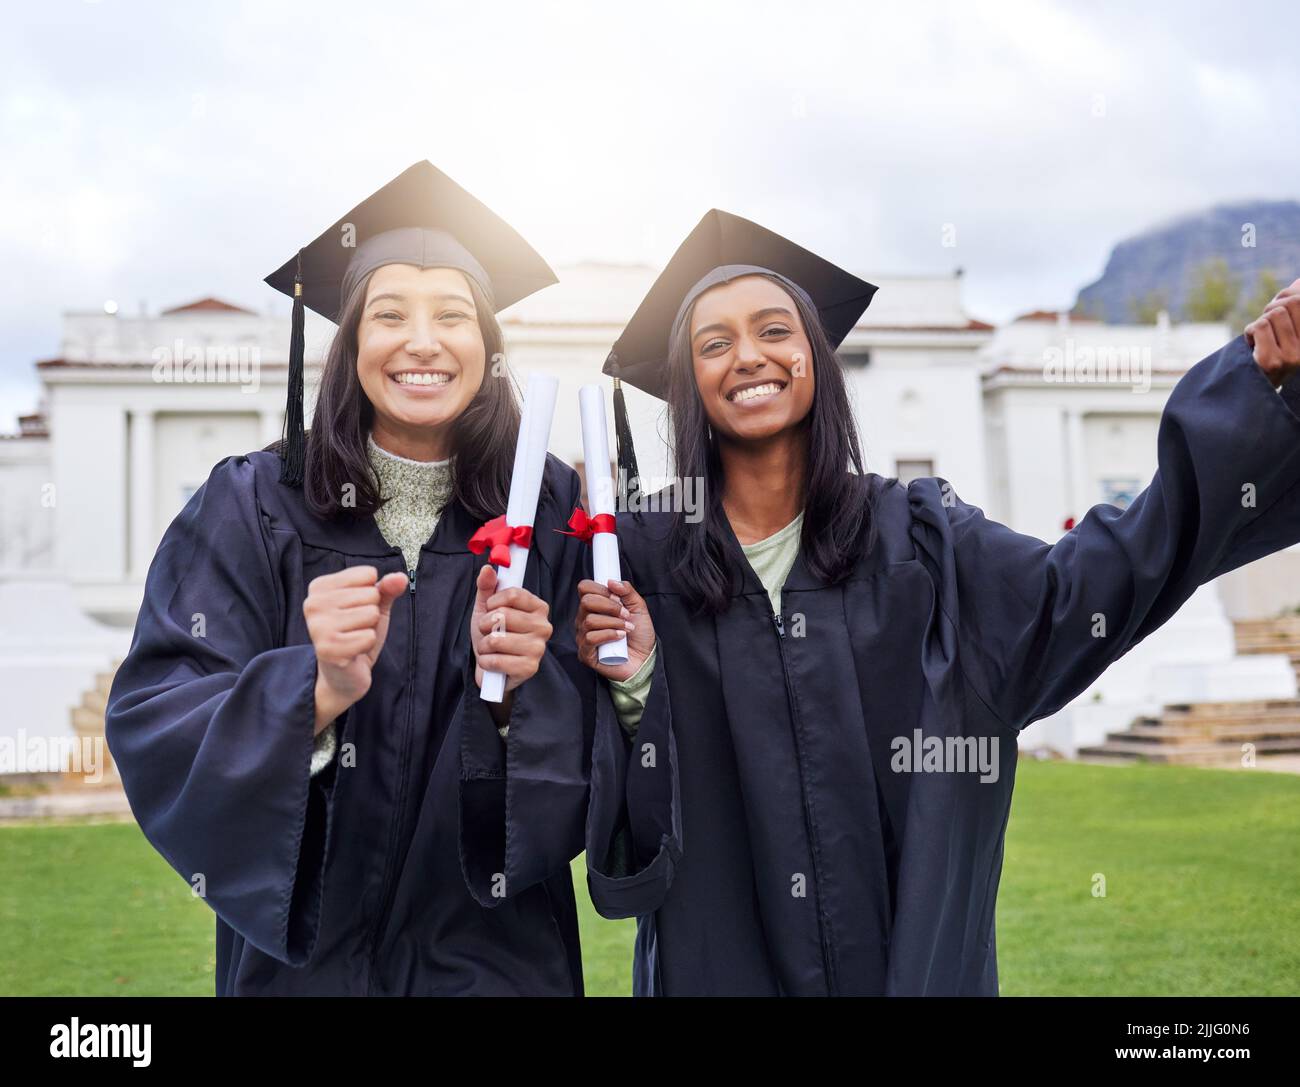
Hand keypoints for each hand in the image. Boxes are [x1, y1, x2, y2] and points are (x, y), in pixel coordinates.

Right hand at [305, 565, 407, 733]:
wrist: (344, 673)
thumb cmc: (356, 632)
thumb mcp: (374, 605)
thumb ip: (387, 589)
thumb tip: (400, 578)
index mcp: (320, 587)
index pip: (367, 574)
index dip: (372, 594)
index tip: (356, 609)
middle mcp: (313, 604)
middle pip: (370, 594)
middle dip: (371, 614)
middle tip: (355, 628)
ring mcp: (318, 627)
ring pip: (370, 614)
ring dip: (368, 629)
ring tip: (354, 638)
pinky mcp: (328, 649)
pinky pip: (368, 637)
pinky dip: (367, 645)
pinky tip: (353, 651)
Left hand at [470, 564, 552, 694]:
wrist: (491, 668)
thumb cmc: (492, 635)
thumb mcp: (487, 609)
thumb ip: (487, 588)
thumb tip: (487, 568)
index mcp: (538, 607)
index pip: (512, 594)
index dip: (493, 602)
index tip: (490, 609)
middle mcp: (544, 626)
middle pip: (503, 615)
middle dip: (484, 625)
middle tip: (487, 632)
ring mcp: (539, 648)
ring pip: (496, 639)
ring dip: (483, 645)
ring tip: (489, 648)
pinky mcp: (530, 668)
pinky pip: (496, 660)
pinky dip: (486, 661)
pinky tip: (492, 662)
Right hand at [575, 578, 654, 681]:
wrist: (645, 659)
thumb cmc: (639, 634)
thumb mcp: (638, 608)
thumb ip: (627, 591)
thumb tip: (612, 581)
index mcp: (594, 606)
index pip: (585, 588)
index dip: (601, 589)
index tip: (618, 597)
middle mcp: (584, 619)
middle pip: (586, 602)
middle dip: (610, 606)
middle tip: (625, 615)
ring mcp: (583, 636)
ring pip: (590, 621)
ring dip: (613, 623)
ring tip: (627, 629)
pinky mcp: (585, 653)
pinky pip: (591, 638)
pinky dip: (609, 635)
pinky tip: (620, 638)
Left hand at [1244, 278, 1299, 387]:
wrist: (1253, 389)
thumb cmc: (1270, 353)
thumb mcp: (1288, 329)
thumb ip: (1294, 307)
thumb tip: (1298, 281)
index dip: (1287, 297)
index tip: (1277, 309)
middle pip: (1291, 303)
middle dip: (1272, 308)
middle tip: (1265, 326)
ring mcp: (1293, 356)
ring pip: (1273, 314)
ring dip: (1259, 322)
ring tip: (1259, 339)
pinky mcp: (1273, 361)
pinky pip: (1260, 326)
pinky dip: (1249, 331)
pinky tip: (1251, 345)